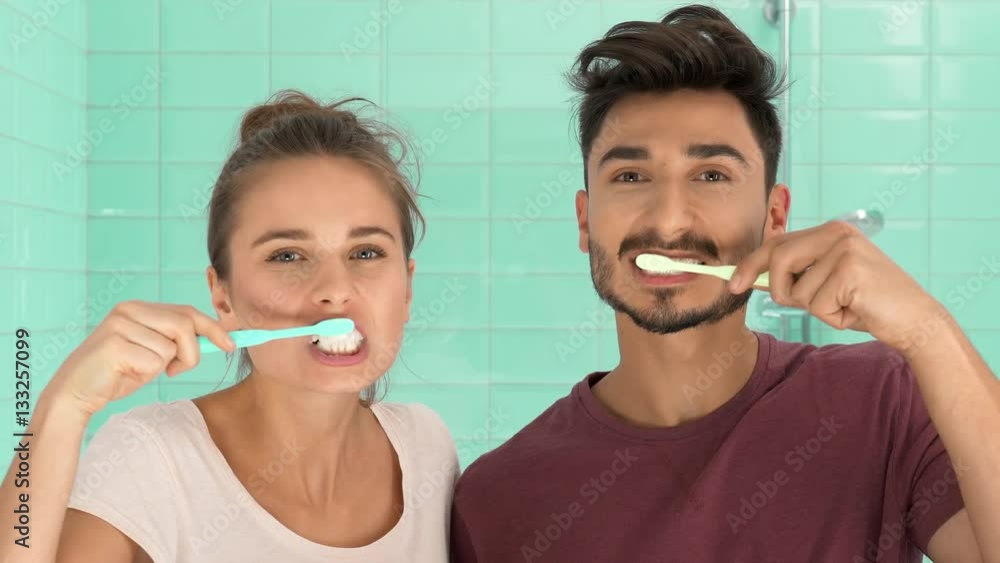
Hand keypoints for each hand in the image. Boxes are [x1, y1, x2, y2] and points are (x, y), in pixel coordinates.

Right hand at [46, 301, 235, 417]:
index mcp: (139, 308)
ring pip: (170, 347)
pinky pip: (154, 362)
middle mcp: (129, 310)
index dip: (214, 328)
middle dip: (191, 353)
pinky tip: (125, 374)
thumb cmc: (118, 373)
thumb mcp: (153, 353)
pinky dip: (147, 374)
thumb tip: (219, 338)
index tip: (231, 345)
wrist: (76, 393)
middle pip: (185, 325)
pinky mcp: (114, 345)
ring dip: (163, 367)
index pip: (187, 312)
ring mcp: (120, 325)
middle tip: (175, 369)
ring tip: (139, 370)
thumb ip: (176, 341)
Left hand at [728, 220, 946, 350]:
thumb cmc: (866, 304)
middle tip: (797, 304)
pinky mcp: (851, 271)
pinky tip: (855, 311)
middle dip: (779, 289)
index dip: (750, 264)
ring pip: (796, 289)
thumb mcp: (826, 283)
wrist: (914, 320)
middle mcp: (836, 233)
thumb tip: (750, 277)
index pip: (776, 243)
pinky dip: (831, 317)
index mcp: (830, 231)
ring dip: (814, 309)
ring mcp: (845, 250)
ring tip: (843, 305)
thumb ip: (796, 274)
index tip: (733, 284)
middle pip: (777, 259)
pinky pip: (816, 305)